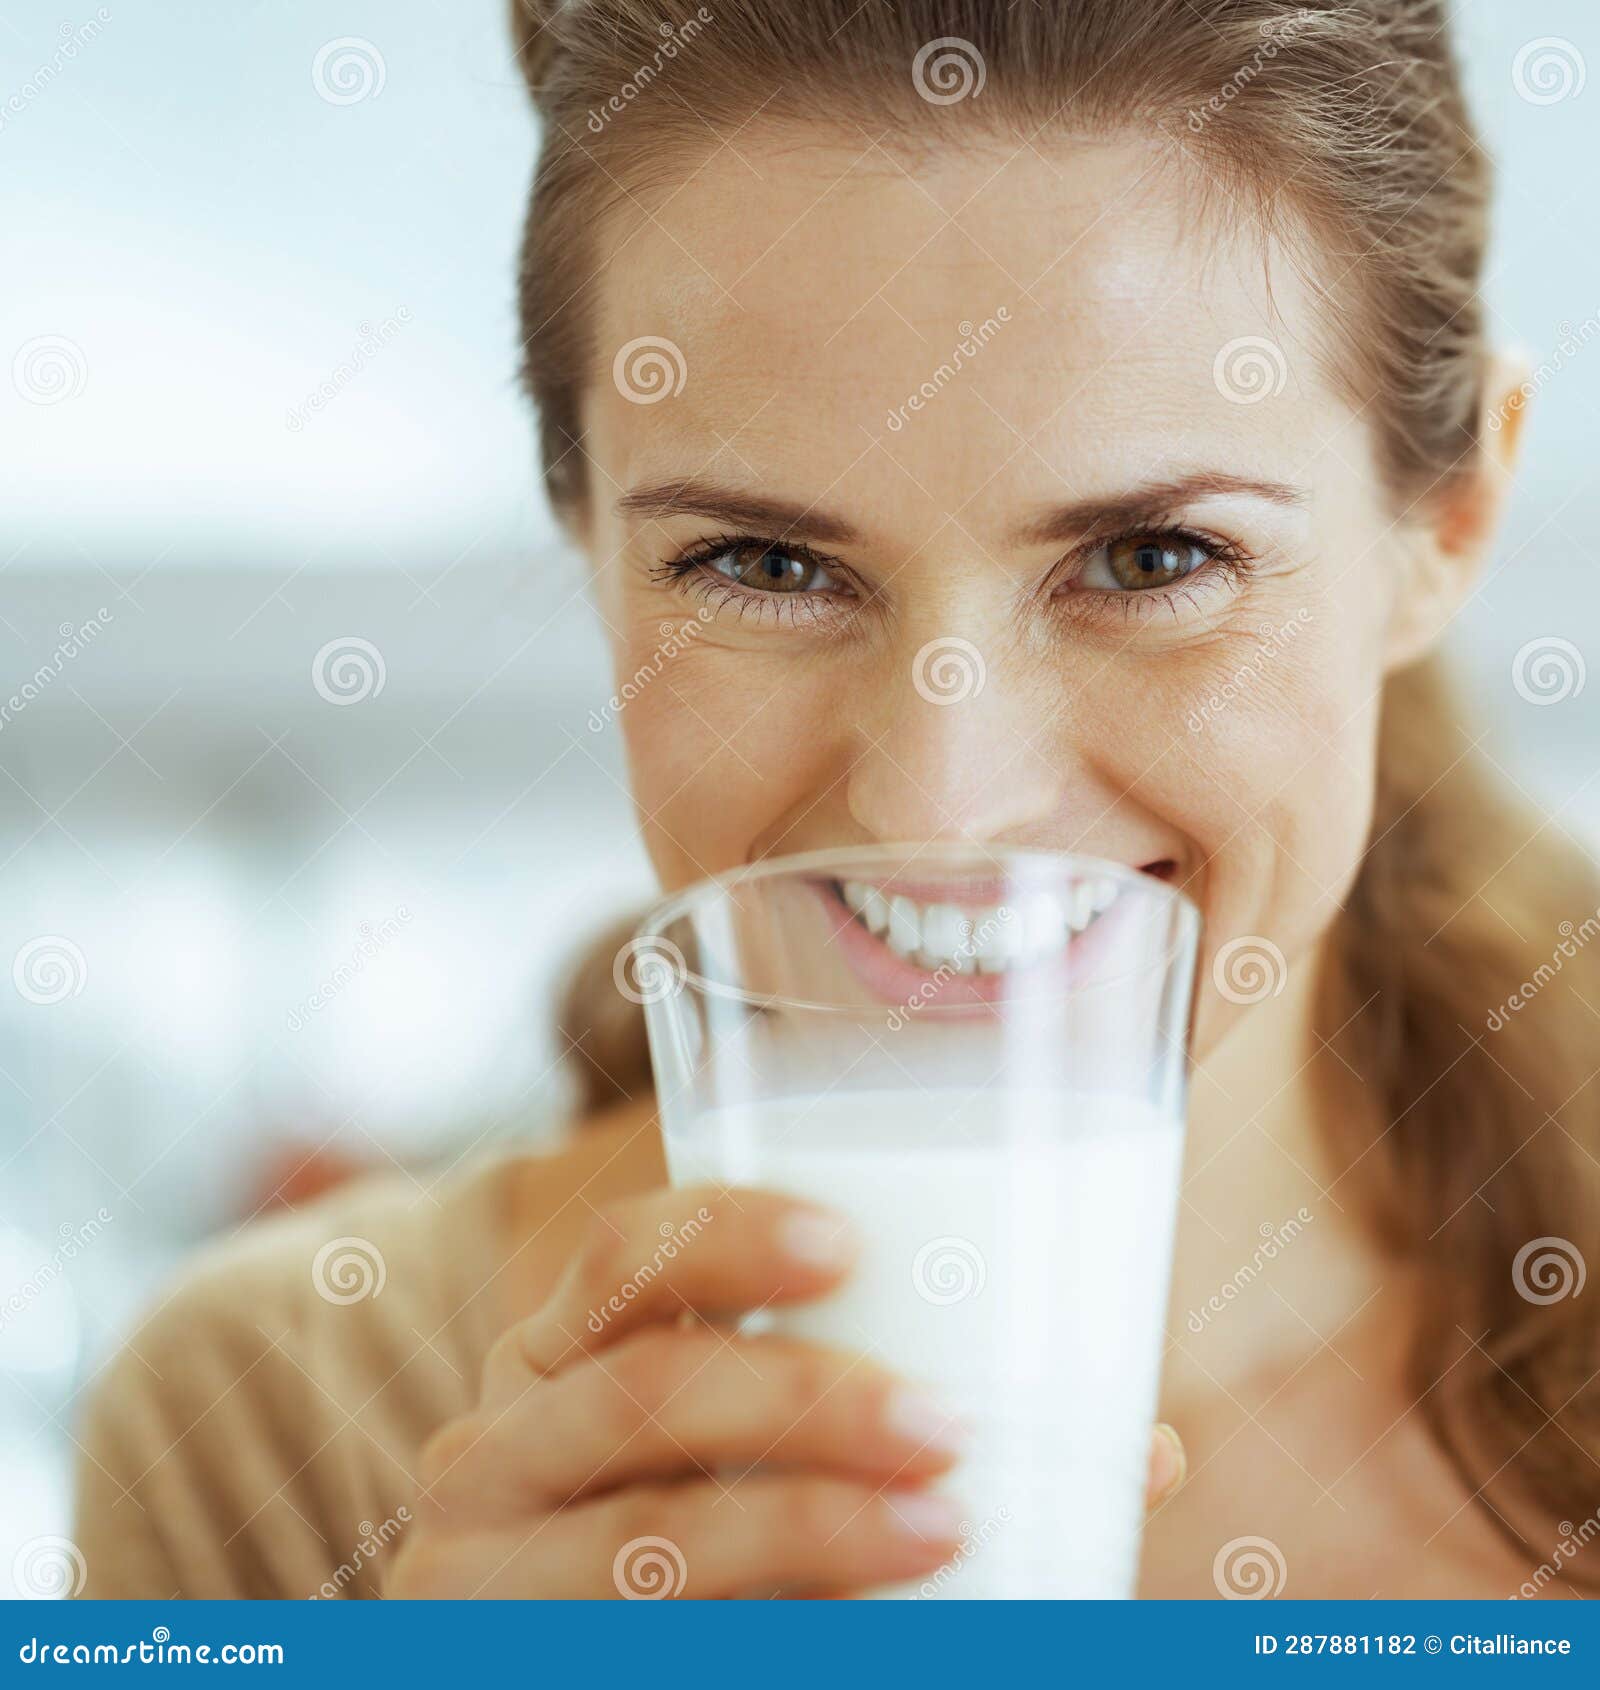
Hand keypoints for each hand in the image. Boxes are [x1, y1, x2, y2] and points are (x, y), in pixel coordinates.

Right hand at [386, 1185, 1185, 1597]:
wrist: (561, 1637)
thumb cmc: (683, 1526)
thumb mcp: (732, 1455)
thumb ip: (891, 1425)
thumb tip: (1144, 1450)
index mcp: (561, 1354)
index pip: (622, 1256)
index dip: (725, 1238)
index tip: (847, 1244)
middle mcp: (500, 1446)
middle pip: (641, 1393)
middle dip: (800, 1401)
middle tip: (944, 1425)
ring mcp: (489, 1573)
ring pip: (647, 1541)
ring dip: (804, 1528)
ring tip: (944, 1528)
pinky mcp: (509, 1656)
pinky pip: (641, 1638)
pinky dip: (774, 1624)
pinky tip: (867, 1634)